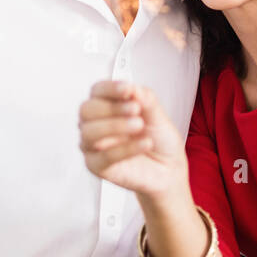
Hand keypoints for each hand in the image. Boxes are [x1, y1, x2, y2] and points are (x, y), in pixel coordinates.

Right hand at [79, 81, 187, 197]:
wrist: (169, 168)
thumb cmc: (159, 140)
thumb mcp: (158, 115)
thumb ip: (146, 100)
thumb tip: (133, 88)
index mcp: (108, 106)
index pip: (97, 91)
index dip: (110, 88)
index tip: (127, 89)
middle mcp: (97, 124)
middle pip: (86, 110)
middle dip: (112, 107)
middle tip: (135, 108)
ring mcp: (94, 146)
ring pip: (89, 132)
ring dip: (115, 126)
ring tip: (139, 125)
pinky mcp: (98, 166)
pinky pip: (104, 156)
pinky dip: (126, 149)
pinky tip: (143, 143)